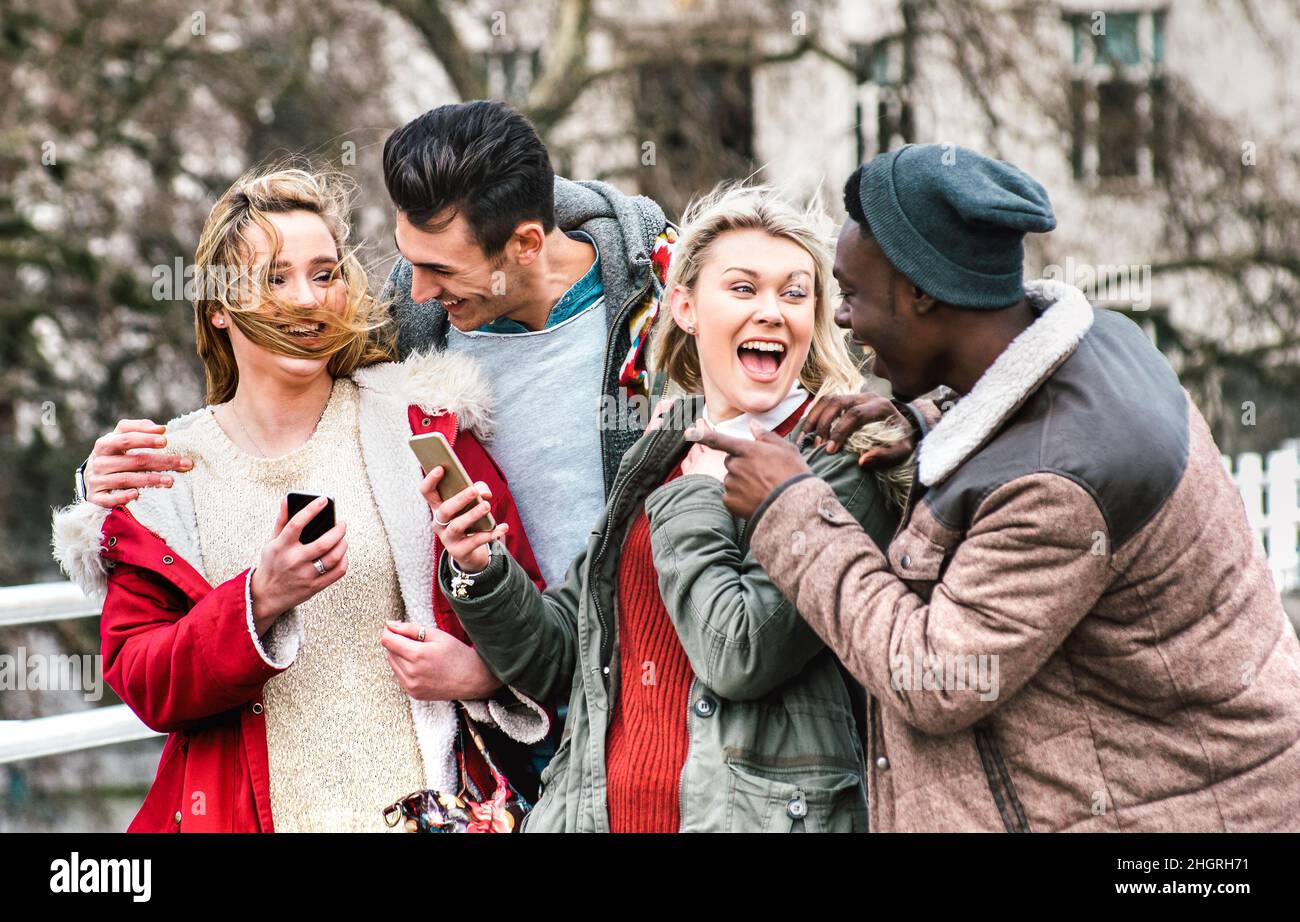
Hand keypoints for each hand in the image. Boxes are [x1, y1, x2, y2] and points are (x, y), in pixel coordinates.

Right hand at [85, 418, 193, 507]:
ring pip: (125, 479)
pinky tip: (137, 494)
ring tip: (170, 480)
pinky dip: (122, 497)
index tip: (165, 440)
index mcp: (105, 444)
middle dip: (161, 461)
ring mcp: (96, 480)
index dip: (145, 439)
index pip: (126, 438)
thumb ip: (138, 429)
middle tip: (184, 463)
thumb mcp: (121, 439)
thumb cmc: (114, 455)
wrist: (91, 478)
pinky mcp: (96, 497)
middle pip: (133, 460)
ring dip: (149, 480)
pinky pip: (108, 499)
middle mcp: (100, 462)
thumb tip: (160, 428)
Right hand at [249, 496, 347, 634]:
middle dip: (338, 530)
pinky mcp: (314, 587)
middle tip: (342, 524)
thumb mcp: (270, 542)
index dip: (311, 510)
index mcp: (281, 547)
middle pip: (323, 543)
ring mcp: (305, 575)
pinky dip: (344, 560)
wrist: (265, 596)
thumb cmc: (271, 565)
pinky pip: (337, 572)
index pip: (297, 524)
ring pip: (333, 558)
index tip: (323, 500)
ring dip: (343, 545)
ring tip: (342, 538)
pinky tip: (342, 554)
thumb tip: (287, 499)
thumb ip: (281, 521)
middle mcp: (294, 561)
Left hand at [381, 621, 503, 699]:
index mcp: (417, 655)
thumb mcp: (437, 635)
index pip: (387, 640)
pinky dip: (405, 668)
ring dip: (400, 656)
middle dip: (397, 643)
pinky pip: (399, 676)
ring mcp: (411, 686)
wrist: (473, 680)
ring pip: (392, 664)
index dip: (389, 631)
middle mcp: (411, 673)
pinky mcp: (413, 694)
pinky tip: (421, 666)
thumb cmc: (458, 654)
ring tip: (420, 654)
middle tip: (417, 641)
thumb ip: (411, 629)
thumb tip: (389, 625)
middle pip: (389, 652)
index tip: (396, 627)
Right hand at [418, 466, 507, 572]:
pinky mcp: (459, 551)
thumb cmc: (469, 519)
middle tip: (474, 491)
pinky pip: (475, 542)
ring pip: (457, 526)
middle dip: (459, 499)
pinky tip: (503, 527)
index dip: (430, 480)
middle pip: (444, 510)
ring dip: (473, 515)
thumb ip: (478, 491)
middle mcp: (439, 522)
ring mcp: (447, 538)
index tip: (440, 468)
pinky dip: (491, 534)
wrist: (469, 551)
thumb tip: (485, 494)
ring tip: (487, 506)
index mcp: (438, 507)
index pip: (427, 492)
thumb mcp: (472, 503)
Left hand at [685, 418, 811, 518]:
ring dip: (741, 483)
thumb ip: (766, 436)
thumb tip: (753, 425)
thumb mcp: (787, 450)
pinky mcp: (730, 502)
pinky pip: (729, 497)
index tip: (688, 433)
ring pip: (731, 480)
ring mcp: (731, 484)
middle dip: (741, 466)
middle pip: (730, 462)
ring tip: (761, 491)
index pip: (720, 440)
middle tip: (761, 476)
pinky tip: (755, 501)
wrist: (794, 507)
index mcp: (748, 450)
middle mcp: (736, 466)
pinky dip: (739, 500)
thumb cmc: (794, 476)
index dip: (702, 435)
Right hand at [792, 393, 914, 467]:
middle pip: (837, 403)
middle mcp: (866, 397)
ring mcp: (854, 396)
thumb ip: (886, 456)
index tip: (830, 450)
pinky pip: (824, 402)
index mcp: (881, 406)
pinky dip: (813, 415)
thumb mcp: (903, 451)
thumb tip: (861, 461)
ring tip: (805, 438)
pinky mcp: (846, 399)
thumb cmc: (901, 440)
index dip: (839, 431)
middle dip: (824, 424)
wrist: (903, 427)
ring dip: (813, 418)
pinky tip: (806, 431)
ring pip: (828, 399)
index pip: (855, 414)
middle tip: (817, 445)